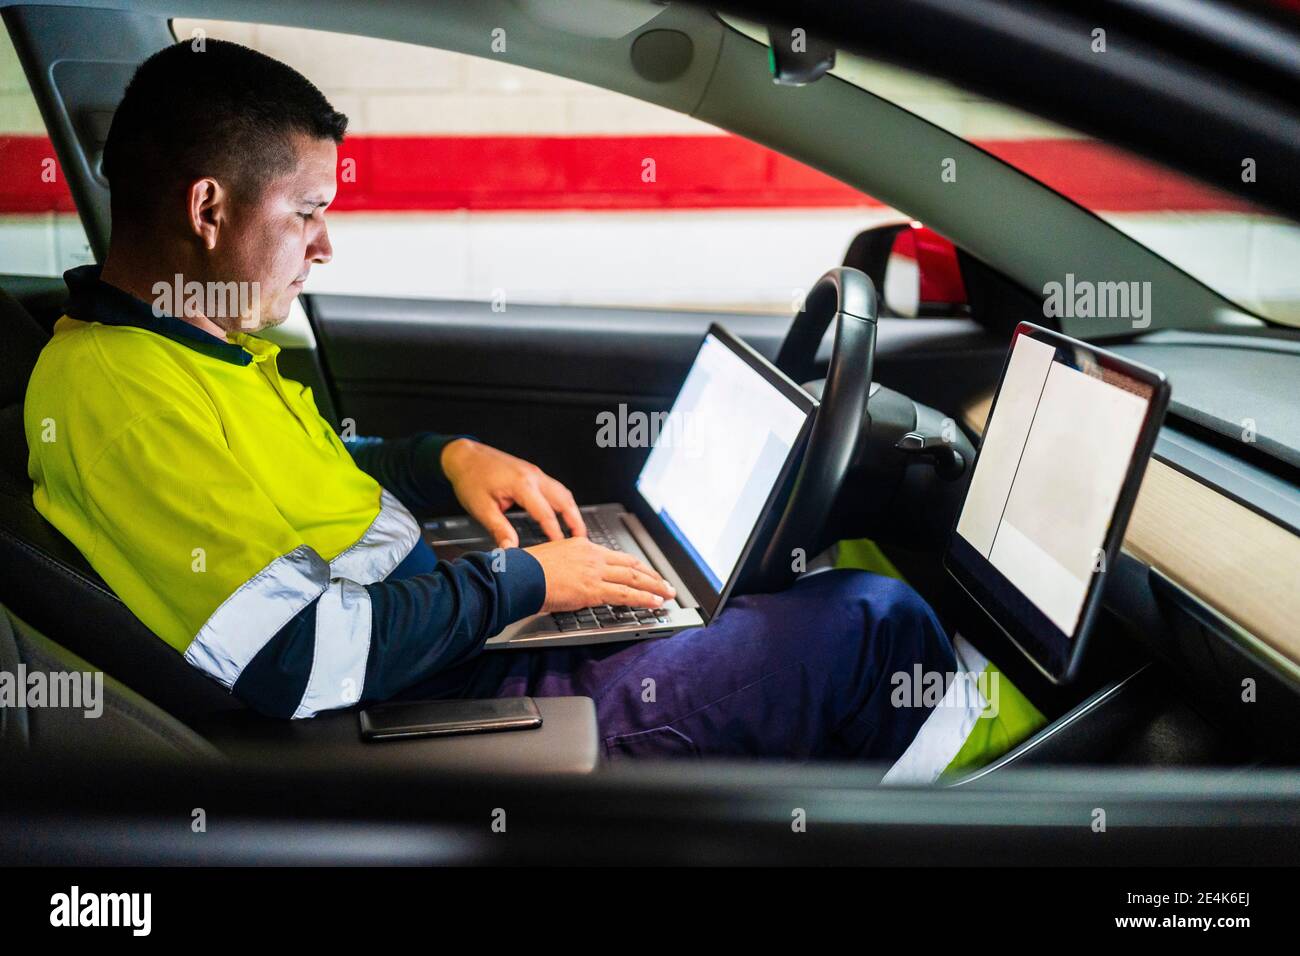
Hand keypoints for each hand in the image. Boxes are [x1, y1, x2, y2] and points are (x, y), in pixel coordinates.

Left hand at [440, 438, 585, 547]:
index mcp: (522, 484)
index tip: (561, 549)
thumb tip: (510, 549)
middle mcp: (533, 476)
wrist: (464, 456)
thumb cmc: (470, 478)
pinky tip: (563, 513)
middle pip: (565, 500)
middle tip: (581, 541)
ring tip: (576, 530)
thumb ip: (499, 530)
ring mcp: (535, 473)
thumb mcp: (481, 508)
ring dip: (572, 511)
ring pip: (563, 493)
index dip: (555, 534)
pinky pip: (555, 488)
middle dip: (575, 521)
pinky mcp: (532, 473)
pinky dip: (563, 503)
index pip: (546, 514)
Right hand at [525, 538, 675, 612]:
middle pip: (631, 565)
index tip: (647, 572)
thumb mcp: (552, 559)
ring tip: (668, 594)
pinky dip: (643, 599)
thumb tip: (576, 579)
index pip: (617, 556)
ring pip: (633, 578)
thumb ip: (570, 566)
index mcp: (583, 546)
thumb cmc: (527, 571)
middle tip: (666, 583)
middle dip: (652, 575)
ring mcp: (594, 572)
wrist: (519, 576)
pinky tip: (654, 602)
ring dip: (654, 587)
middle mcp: (593, 556)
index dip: (636, 566)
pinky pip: (625, 594)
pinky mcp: (593, 590)